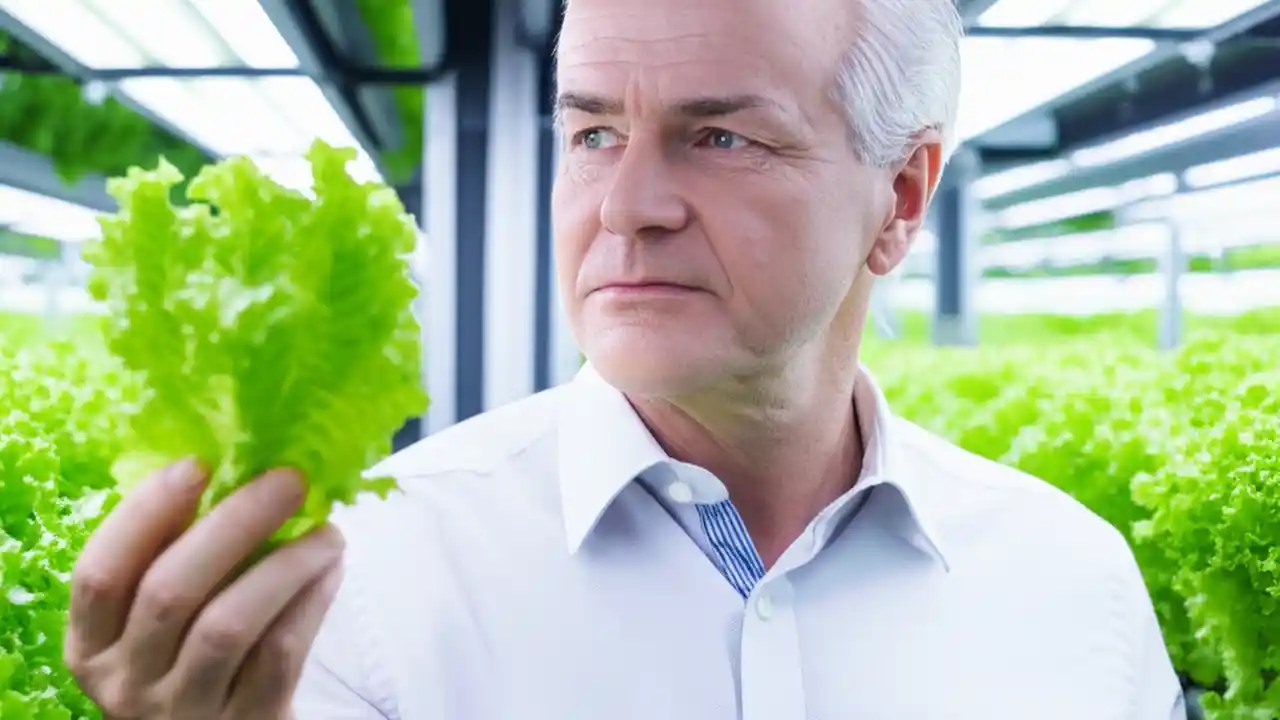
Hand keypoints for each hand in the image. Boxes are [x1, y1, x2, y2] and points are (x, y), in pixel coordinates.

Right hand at [65, 459, 344, 718]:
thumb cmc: (195, 660)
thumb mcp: (162, 622)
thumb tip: (229, 468)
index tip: (196, 463)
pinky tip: (330, 570)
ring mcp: (184, 709)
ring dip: (284, 564)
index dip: (144, 513)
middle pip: (170, 591)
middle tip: (289, 480)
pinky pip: (278, 654)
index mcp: (92, 643)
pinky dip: (309, 603)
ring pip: (228, 625)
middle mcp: (126, 681)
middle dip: (234, 523)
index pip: (100, 572)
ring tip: (327, 530)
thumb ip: (177, 559)